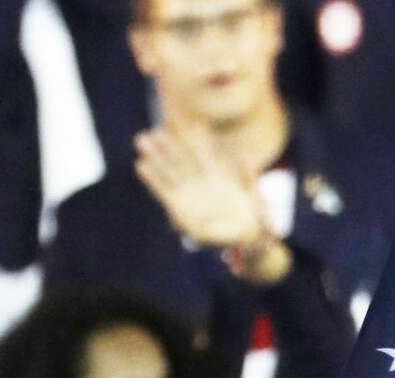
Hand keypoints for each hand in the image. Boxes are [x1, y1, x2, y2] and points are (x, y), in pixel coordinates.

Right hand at [135, 124, 266, 249]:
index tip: (181, 123)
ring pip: (169, 170)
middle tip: (153, 129)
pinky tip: (141, 166)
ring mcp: (188, 193)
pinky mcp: (179, 208)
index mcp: (216, 174)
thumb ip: (247, 178)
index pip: (203, 152)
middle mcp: (199, 181)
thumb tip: (245, 158)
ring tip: (141, 140)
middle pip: (181, 158)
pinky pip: (163, 192)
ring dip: (156, 156)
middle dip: (167, 144)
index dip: (195, 138)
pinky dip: (152, 179)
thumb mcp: (253, 196)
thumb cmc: (250, 217)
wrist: (242, 238)